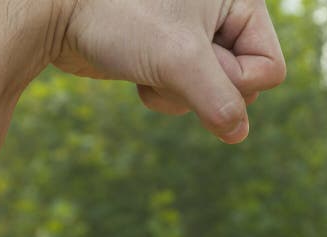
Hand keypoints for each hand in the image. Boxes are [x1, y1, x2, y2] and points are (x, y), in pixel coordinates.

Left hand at [51, 0, 285, 142]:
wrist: (56, 11)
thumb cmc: (119, 16)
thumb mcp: (179, 59)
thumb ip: (219, 100)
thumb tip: (238, 134)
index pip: (270, 68)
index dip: (235, 81)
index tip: (197, 65)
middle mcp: (223, 14)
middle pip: (242, 84)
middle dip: (202, 88)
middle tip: (169, 63)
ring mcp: (197, 36)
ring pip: (213, 94)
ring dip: (179, 94)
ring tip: (150, 67)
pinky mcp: (170, 54)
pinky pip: (187, 93)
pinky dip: (164, 93)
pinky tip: (139, 73)